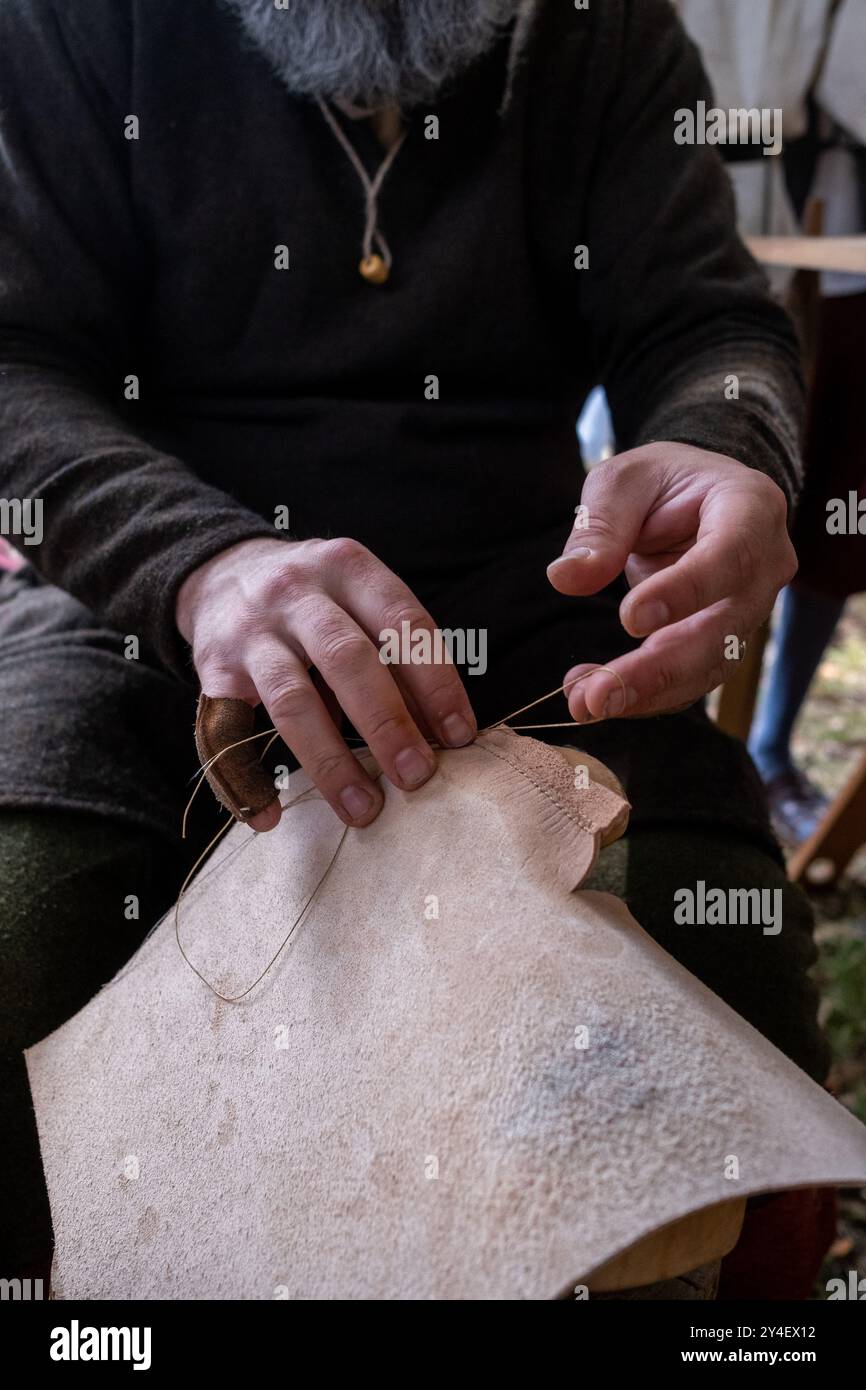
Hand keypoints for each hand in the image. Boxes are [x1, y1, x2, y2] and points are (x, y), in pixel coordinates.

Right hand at [176, 537, 476, 830]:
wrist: (221, 572)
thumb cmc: (316, 600)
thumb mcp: (358, 598)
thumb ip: (397, 651)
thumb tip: (446, 733)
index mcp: (347, 567)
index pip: (402, 622)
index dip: (435, 681)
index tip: (460, 736)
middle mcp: (296, 592)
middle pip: (347, 660)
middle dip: (388, 724)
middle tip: (418, 776)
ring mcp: (250, 631)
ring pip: (293, 700)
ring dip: (331, 761)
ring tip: (364, 808)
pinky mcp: (211, 669)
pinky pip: (224, 732)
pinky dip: (244, 780)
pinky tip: (270, 818)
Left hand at [547, 443, 796, 721]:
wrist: (693, 499)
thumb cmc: (661, 482)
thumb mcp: (622, 482)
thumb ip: (599, 527)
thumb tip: (566, 578)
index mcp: (752, 508)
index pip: (730, 557)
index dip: (685, 592)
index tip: (630, 620)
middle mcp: (765, 566)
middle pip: (723, 631)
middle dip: (658, 669)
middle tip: (596, 696)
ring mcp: (749, 610)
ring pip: (710, 666)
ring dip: (646, 693)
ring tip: (584, 703)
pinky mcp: (724, 642)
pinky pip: (691, 679)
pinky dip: (644, 694)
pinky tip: (594, 696)